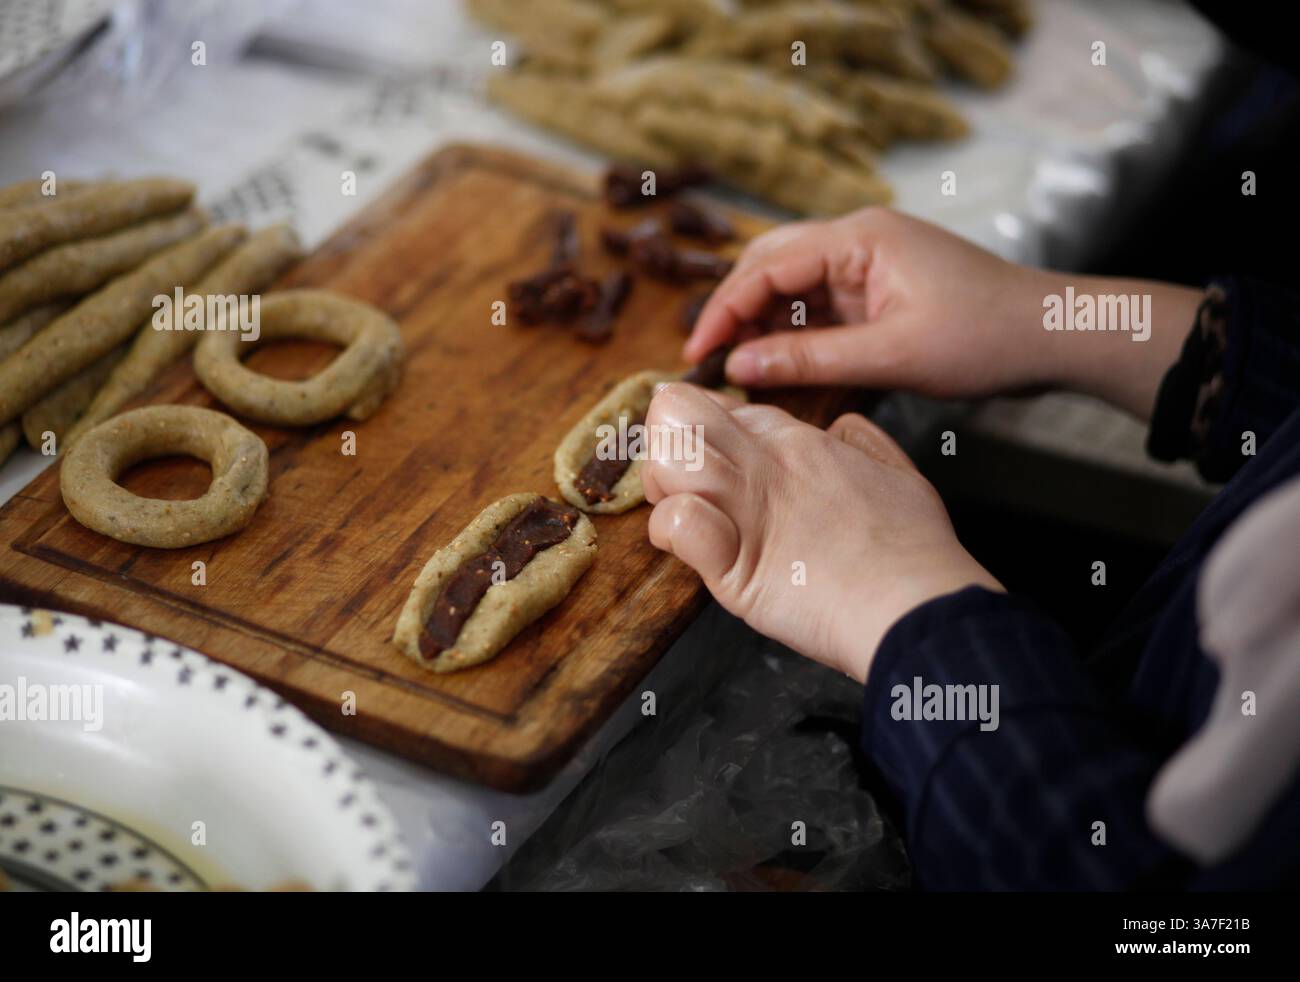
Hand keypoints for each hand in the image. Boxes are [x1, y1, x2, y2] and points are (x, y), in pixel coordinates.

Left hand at [641, 383, 1002, 682]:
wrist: (918, 604)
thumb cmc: (915, 549)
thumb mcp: (900, 474)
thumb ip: (866, 445)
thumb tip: (843, 429)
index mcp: (798, 440)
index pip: (722, 408)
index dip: (704, 431)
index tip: (713, 462)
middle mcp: (764, 464)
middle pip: (676, 413)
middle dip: (663, 444)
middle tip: (682, 485)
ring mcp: (745, 509)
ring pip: (664, 458)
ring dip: (659, 486)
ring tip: (682, 513)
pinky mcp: (733, 564)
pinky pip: (674, 521)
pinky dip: (669, 532)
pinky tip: (688, 547)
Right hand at [687, 208, 1201, 418]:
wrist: (1052, 336)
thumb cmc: (985, 337)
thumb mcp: (891, 355)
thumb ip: (808, 360)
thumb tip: (738, 367)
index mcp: (860, 238)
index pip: (768, 266)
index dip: (725, 310)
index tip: (698, 353)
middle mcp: (859, 240)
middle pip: (772, 267)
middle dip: (737, 314)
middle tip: (710, 363)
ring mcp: (869, 265)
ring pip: (793, 290)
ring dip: (765, 329)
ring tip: (741, 373)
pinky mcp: (880, 292)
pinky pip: (821, 309)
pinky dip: (797, 338)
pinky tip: (782, 370)